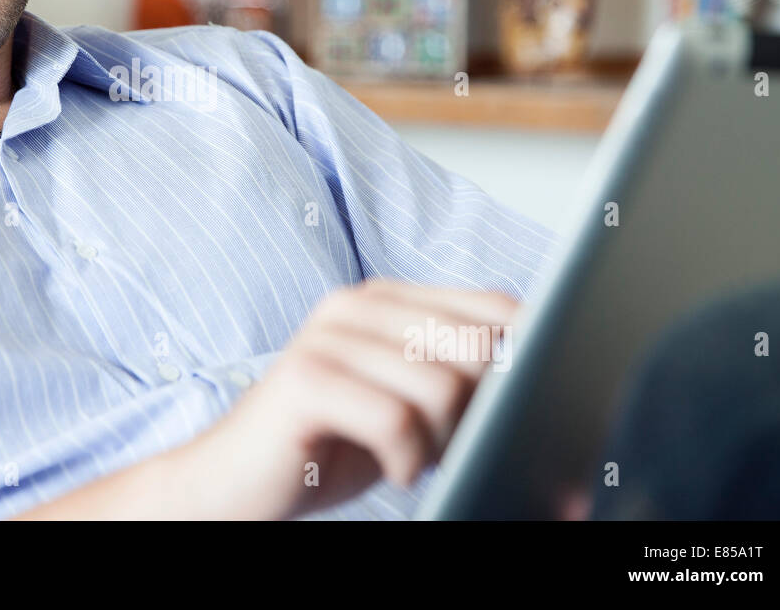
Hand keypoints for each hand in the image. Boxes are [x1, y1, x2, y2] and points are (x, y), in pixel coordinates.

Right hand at [169, 278, 518, 519]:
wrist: (233, 480)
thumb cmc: (328, 443)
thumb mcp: (406, 403)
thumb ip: (457, 374)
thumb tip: (546, 377)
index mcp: (385, 299)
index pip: (494, 308)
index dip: (524, 361)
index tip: (513, 407)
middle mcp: (354, 305)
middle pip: (476, 347)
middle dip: (478, 410)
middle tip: (444, 443)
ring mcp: (325, 338)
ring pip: (441, 388)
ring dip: (441, 444)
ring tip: (412, 457)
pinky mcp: (305, 380)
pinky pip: (396, 421)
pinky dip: (408, 461)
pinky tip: (392, 469)